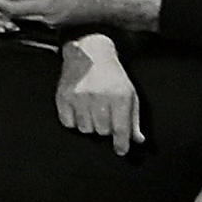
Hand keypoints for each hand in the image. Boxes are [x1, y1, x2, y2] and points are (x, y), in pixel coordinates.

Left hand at [0, 0, 130, 36]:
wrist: (109, 6)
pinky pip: (35, 14)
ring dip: (13, 3)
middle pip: (16, 13)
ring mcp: (51, 22)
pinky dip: (26, 5)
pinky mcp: (55, 22)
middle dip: (2, 2)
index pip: (13, 8)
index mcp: (47, 6)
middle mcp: (47, 19)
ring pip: (24, 14)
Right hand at [55, 35, 142, 154]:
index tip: (121, 150)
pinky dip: (74, 120)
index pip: (120, 129)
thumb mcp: (129, 93)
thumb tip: (138, 140)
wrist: (90, 51)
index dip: (121, 144)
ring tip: (92, 109)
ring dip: (90, 124)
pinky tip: (79, 109)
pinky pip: (68, 123)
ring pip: (85, 129)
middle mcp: (98, 97)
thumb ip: (133, 119)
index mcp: (119, 96)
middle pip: (102, 132)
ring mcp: (79, 97)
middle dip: (105, 127)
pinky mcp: (63, 96)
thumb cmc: (112, 74)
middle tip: (105, 114)